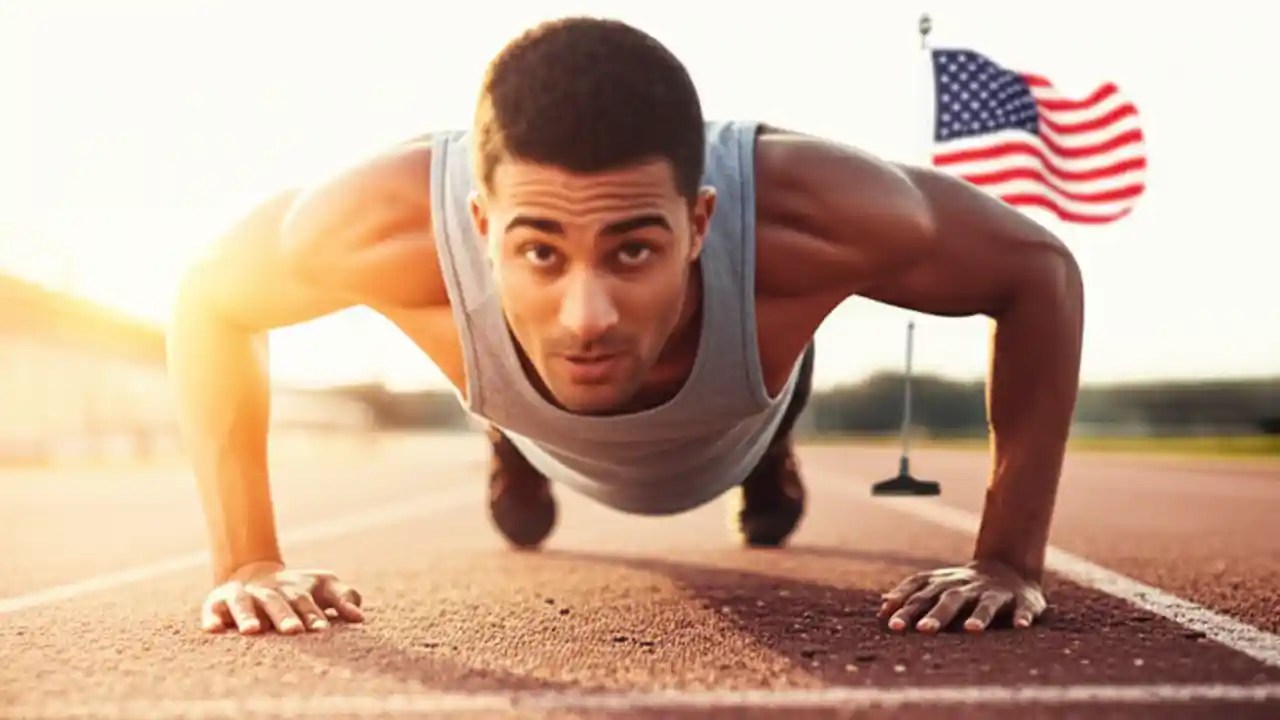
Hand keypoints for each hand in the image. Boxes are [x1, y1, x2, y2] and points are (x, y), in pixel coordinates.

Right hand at [201, 560, 364, 634]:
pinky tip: (214, 629)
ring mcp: (244, 594)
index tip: (322, 629)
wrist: (256, 572)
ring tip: (253, 631)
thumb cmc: (299, 589)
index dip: (314, 615)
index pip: (307, 601)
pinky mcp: (219, 601)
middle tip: (293, 631)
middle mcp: (270, 590)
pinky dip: (212, 617)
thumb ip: (344, 599)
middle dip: (285, 616)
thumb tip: (360, 617)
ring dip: (248, 616)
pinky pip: (213, 608)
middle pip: (278, 602)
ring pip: (244, 603)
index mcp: (297, 588)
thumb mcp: (325, 587)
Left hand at [878, 559, 1045, 633]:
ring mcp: (995, 592)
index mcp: (944, 584)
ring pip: (986, 603)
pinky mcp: (1022, 599)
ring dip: (979, 616)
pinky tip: (1020, 626)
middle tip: (923, 630)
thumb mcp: (937, 584)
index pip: (921, 593)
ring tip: (971, 629)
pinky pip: (1023, 608)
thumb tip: (882, 605)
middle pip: (950, 599)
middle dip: (937, 614)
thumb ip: (912, 594)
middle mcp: (967, 586)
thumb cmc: (964, 585)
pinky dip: (1021, 616)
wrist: (1008, 566)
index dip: (907, 606)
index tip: (891, 624)